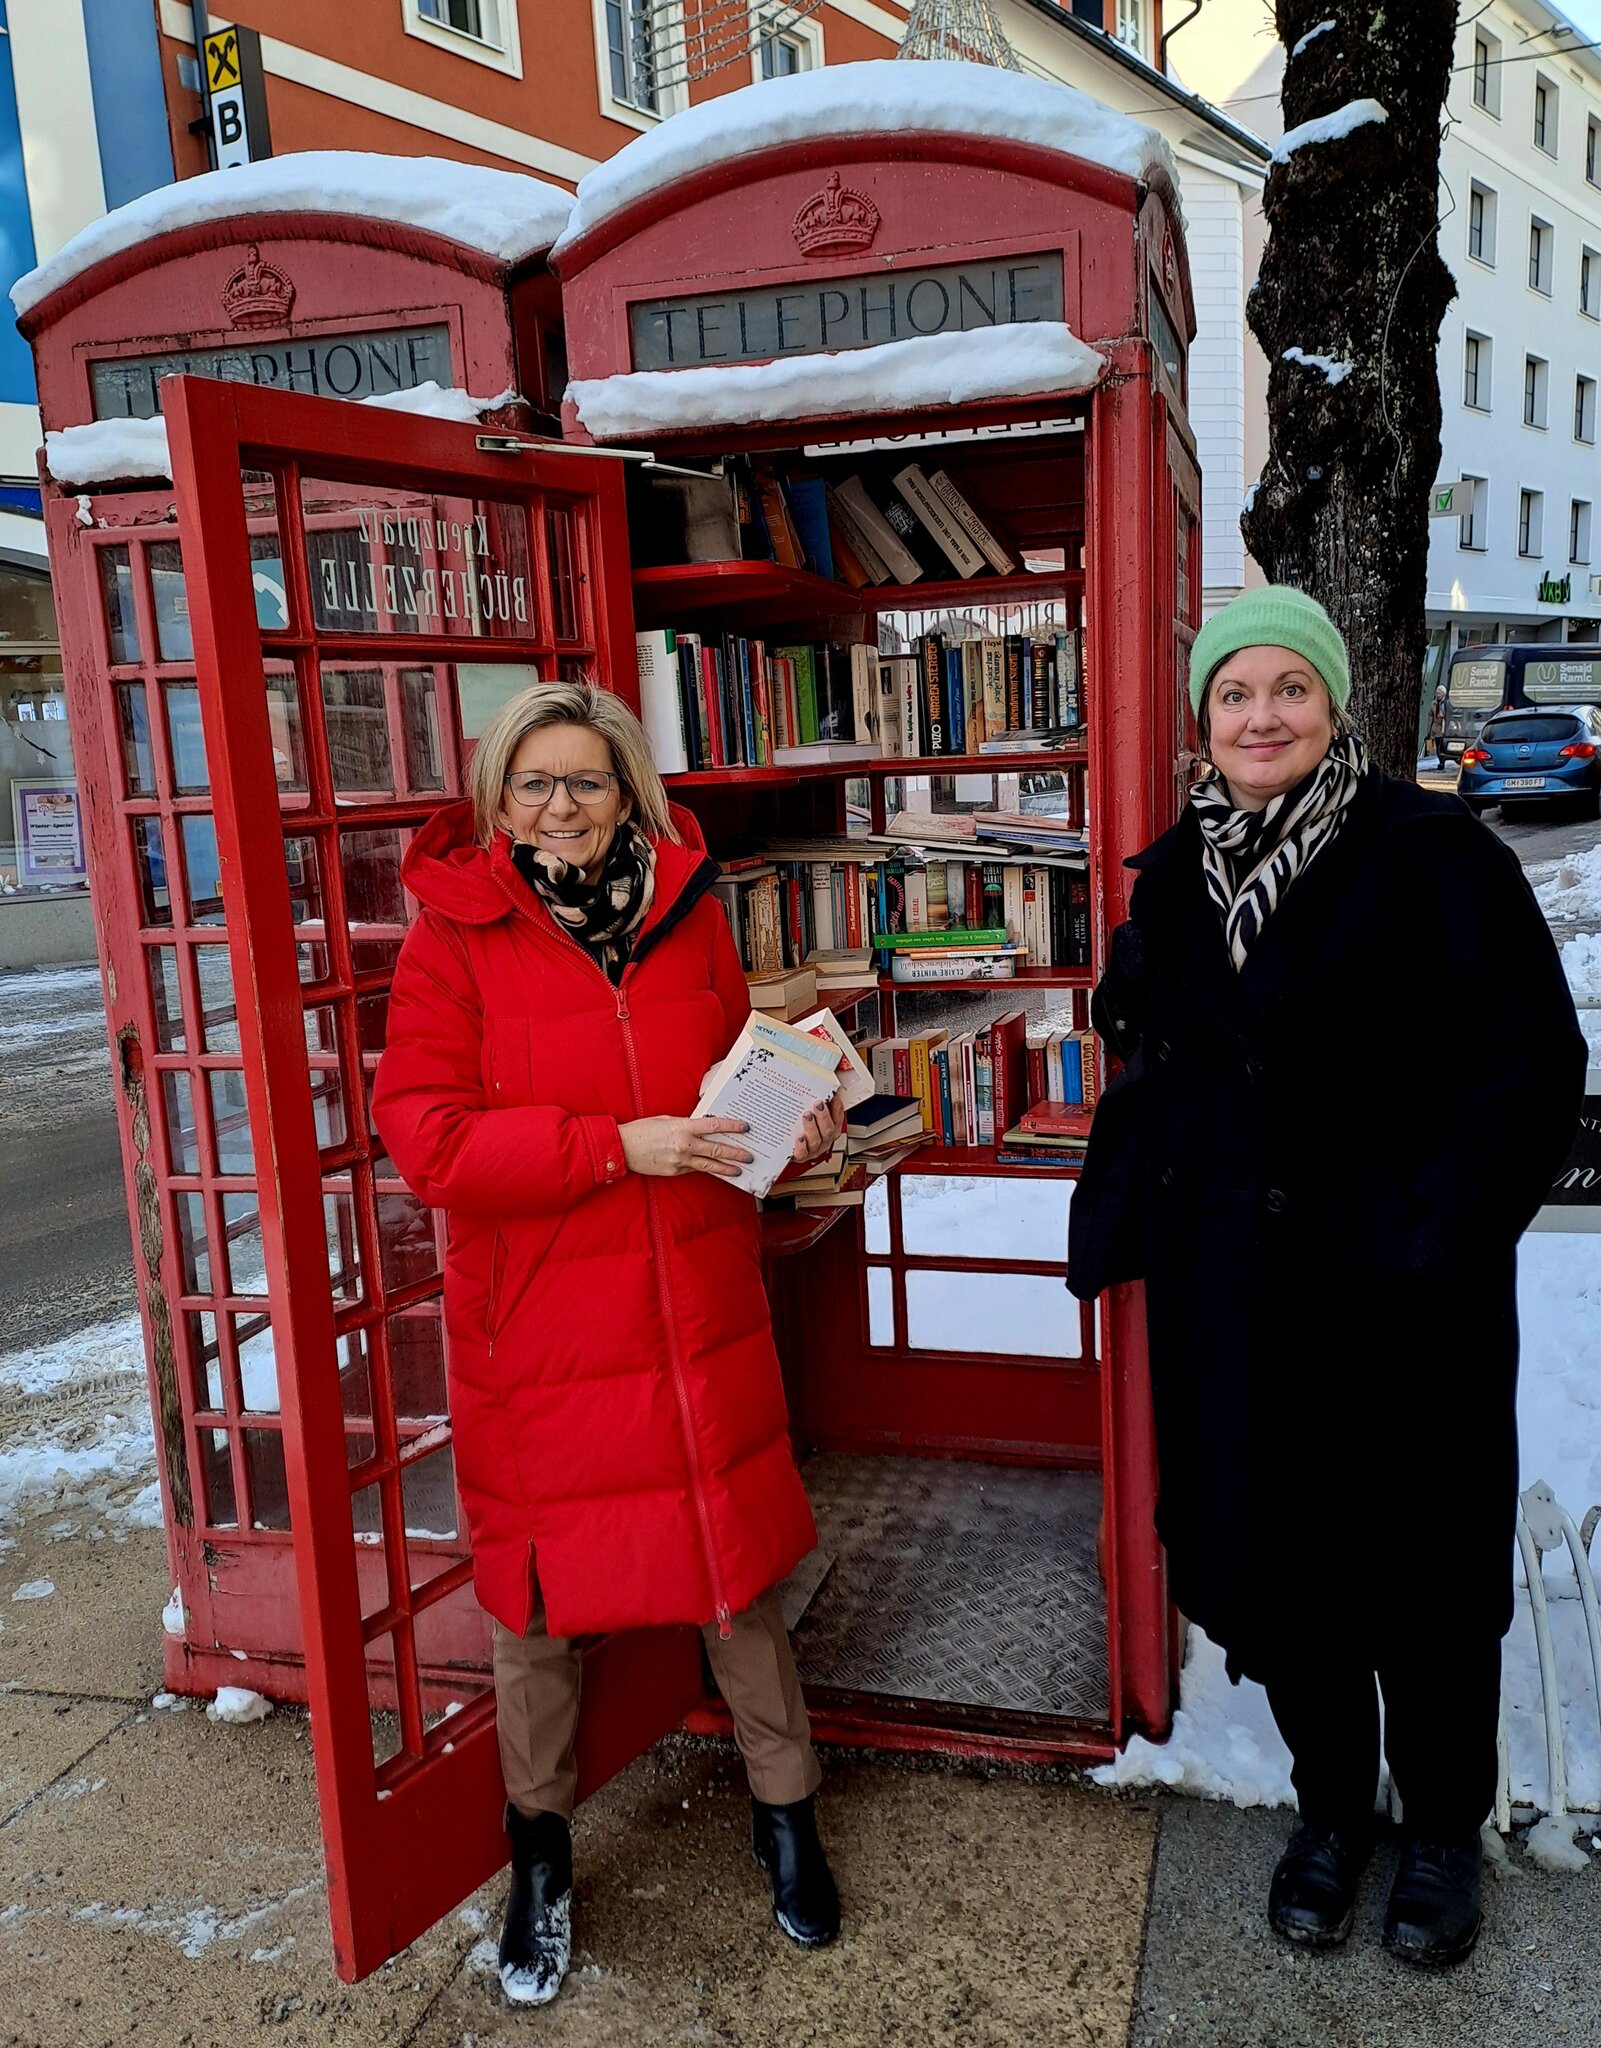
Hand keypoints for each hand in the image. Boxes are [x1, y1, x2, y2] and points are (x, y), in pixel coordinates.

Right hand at [619, 1115, 753, 1178]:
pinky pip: (693, 1170)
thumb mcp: (667, 1120)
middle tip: (749, 1156)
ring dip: (726, 1168)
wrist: (624, 1148)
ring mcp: (680, 1161)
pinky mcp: (675, 1172)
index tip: (745, 1127)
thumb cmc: (643, 1130)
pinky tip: (714, 1171)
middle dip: (736, 1153)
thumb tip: (703, 1127)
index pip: (714, 1126)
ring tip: (738, 1170)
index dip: (732, 1127)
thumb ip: (686, 1125)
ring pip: (709, 1166)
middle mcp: (685, 1145)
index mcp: (684, 1128)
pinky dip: (705, 1170)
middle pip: (717, 1150)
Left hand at [792, 1091, 845, 1164]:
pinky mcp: (801, 1156)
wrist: (789, 1149)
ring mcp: (814, 1149)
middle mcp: (825, 1139)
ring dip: (812, 1128)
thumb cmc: (802, 1128)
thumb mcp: (812, 1113)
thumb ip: (814, 1101)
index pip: (838, 1116)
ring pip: (816, 1140)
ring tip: (806, 1116)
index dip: (837, 1105)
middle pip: (828, 1129)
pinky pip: (802, 1153)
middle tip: (818, 1104)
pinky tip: (799, 1137)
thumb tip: (814, 1082)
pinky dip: (801, 1146)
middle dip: (824, 1116)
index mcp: (831, 1128)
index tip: (832, 1095)